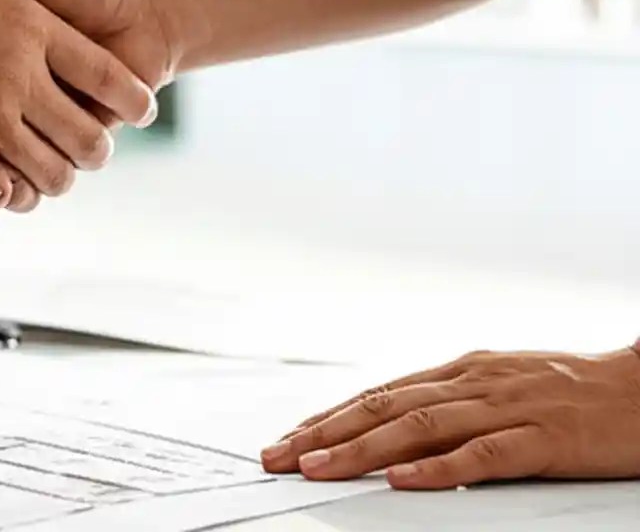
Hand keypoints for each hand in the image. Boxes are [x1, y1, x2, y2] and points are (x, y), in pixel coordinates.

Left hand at [261, 345, 639, 489]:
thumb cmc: (574, 394)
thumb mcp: (502, 392)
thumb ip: (453, 410)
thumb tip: (397, 440)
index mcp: (461, 372)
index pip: (379, 396)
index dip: (328, 418)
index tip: (286, 440)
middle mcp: (475, 382)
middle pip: (384, 408)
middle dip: (324, 434)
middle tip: (278, 457)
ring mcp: (509, 406)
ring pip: (421, 426)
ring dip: (361, 449)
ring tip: (318, 467)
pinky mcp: (545, 436)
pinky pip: (485, 454)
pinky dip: (440, 468)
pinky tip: (403, 481)